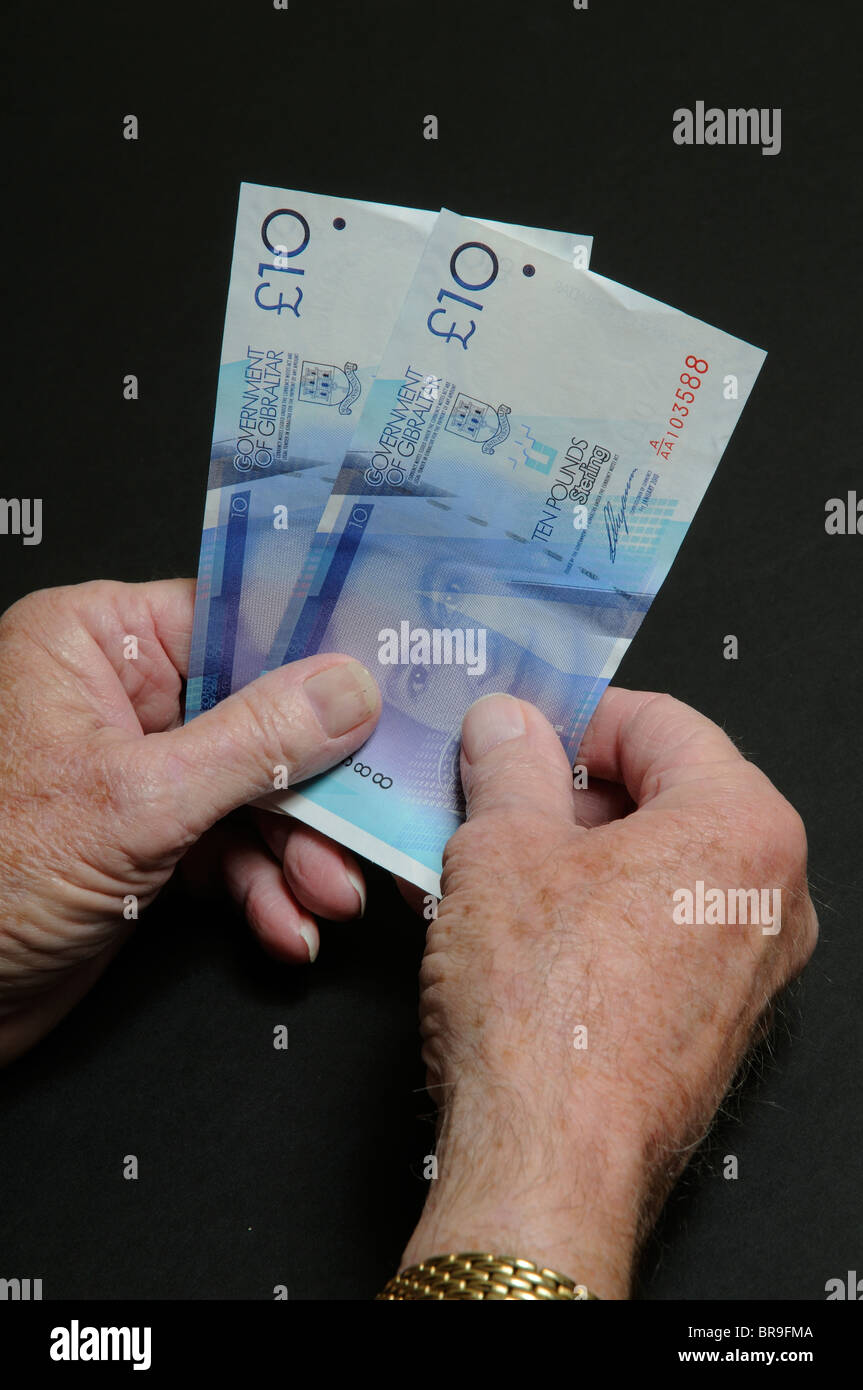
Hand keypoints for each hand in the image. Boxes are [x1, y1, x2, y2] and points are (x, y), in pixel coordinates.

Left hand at [0, 579, 379, 1063]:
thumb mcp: (138, 803)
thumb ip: (254, 744)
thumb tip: (344, 690)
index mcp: (92, 643)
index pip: (232, 624)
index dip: (313, 661)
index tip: (383, 691)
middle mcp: (116, 697)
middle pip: (258, 716)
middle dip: (313, 787)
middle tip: (369, 821)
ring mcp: (135, 771)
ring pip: (253, 791)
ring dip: (299, 851)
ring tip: (327, 893)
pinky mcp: (144, 840)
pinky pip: (229, 847)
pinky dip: (264, 888)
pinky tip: (284, 923)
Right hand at [403, 690, 817, 1297]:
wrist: (547, 1162)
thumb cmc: (545, 1020)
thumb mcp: (500, 848)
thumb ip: (510, 764)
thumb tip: (508, 729)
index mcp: (742, 825)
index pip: (661, 721)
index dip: (575, 716)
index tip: (522, 729)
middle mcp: (769, 894)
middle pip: (664, 795)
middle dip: (567, 793)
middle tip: (493, 799)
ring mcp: (748, 965)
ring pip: (654, 868)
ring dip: (571, 855)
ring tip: (489, 867)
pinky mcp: (714, 1021)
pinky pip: (656, 931)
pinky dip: (594, 913)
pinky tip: (521, 929)